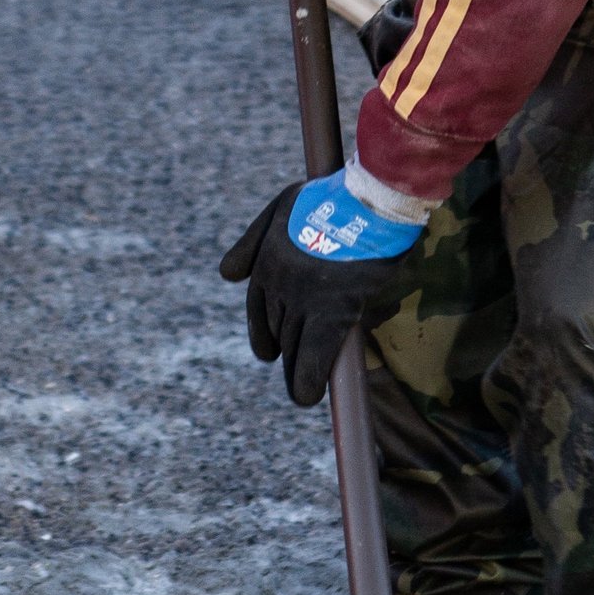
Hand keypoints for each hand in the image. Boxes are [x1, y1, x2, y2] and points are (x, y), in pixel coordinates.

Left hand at [220, 173, 422, 407]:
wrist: (367, 199)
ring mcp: (303, 299)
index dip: (265, 332)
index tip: (271, 350)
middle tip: (292, 366)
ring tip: (301, 384)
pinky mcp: (331, 311)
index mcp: (266, 261)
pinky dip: (307, 378)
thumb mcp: (279, 208)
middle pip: (276, 329)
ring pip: (293, 344)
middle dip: (284, 349)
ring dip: (296, 366)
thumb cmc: (331, 198)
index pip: (258, 307)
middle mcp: (278, 283)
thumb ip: (251, 243)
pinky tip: (304, 396)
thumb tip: (227, 276)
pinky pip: (313, 354)